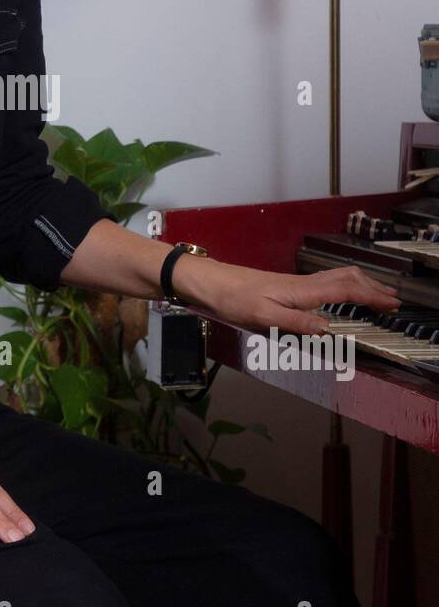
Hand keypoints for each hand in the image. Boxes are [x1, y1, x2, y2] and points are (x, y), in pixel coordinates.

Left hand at [172, 255, 400, 336]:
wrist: (211, 282)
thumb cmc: (233, 299)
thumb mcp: (262, 316)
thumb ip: (295, 323)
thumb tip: (327, 329)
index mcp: (302, 291)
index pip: (346, 290)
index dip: (371, 297)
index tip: (392, 303)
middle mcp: (303, 284)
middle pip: (347, 279)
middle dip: (373, 288)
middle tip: (394, 299)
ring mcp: (296, 283)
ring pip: (338, 277)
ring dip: (361, 284)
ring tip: (377, 293)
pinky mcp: (288, 286)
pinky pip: (326, 281)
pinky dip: (345, 285)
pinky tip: (342, 293)